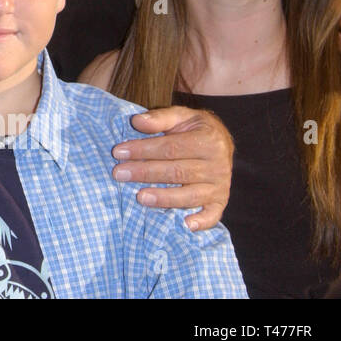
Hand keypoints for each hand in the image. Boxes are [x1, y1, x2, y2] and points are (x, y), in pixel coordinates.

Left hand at [111, 106, 232, 231]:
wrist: (221, 141)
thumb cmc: (194, 129)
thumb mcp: (181, 116)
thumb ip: (160, 118)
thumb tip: (137, 122)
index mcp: (208, 140)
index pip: (170, 148)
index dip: (143, 150)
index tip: (119, 152)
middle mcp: (218, 165)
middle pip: (177, 172)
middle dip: (145, 173)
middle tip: (119, 174)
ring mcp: (220, 186)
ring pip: (190, 195)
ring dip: (164, 198)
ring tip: (140, 197)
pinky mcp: (220, 201)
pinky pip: (212, 215)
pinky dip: (200, 222)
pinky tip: (183, 225)